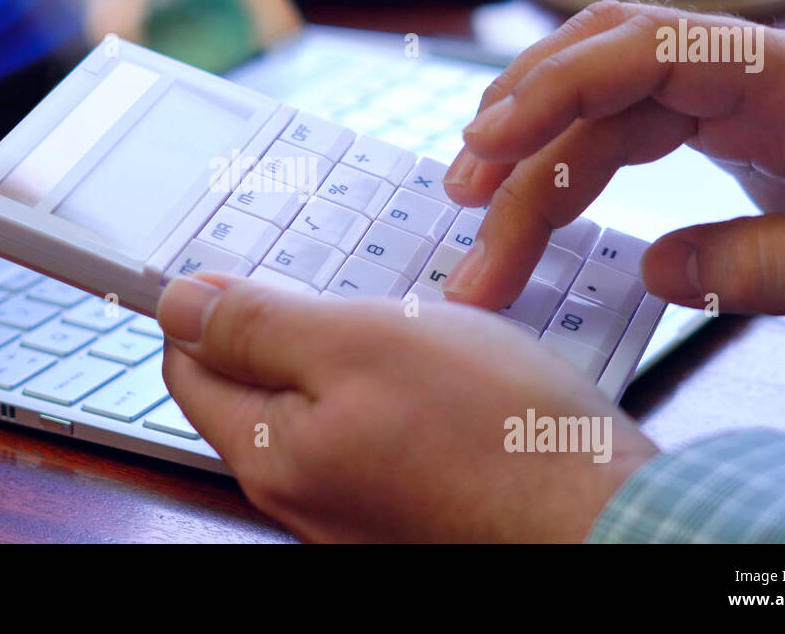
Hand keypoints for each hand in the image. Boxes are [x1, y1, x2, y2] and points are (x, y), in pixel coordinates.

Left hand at [156, 273, 657, 541]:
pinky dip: (387, 394)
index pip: (188, 368)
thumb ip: (258, 325)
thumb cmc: (494, 435)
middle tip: (334, 285)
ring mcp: (355, 510)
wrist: (607, 522)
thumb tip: (177, 303)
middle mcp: (301, 496)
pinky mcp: (409, 510)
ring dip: (340, 358)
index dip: (201, 305)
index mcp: (270, 454)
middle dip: (276, 328)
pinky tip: (436, 374)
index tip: (234, 263)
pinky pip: (371, 438)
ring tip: (397, 323)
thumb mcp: (360, 344)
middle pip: (251, 392)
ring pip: (318, 411)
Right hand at [443, 1, 784, 357]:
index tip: (487, 145)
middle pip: (606, 78)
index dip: (557, 88)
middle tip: (468, 216)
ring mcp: (743, 98)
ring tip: (479, 210)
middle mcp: (760, 75)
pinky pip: (629, 124)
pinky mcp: (734, 128)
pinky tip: (539, 192)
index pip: (652, 50)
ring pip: (606, 99)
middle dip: (523, 138)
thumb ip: (781, 271)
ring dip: (533, 150)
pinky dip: (571, 158)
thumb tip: (659, 271)